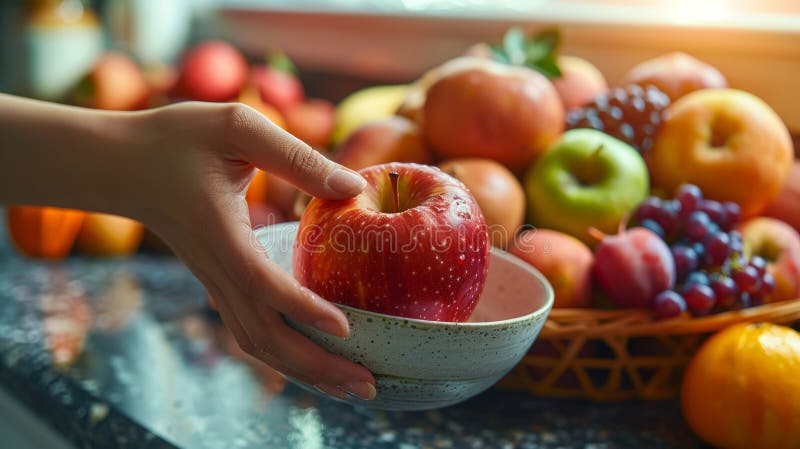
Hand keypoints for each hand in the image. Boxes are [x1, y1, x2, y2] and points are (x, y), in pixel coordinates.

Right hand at [124, 102, 374, 399]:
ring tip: (353, 386)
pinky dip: (285, 354)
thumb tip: (352, 187)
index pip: (260, 281)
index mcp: (219, 231)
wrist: (120, 164)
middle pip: (262, 334)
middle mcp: (215, 267)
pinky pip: (251, 330)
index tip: (344, 329)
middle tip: (367, 385)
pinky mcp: (218, 282)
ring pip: (256, 341)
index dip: (300, 309)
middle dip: (314, 365)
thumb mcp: (238, 127)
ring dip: (303, 369)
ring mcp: (214, 280)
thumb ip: (295, 157)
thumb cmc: (178, 138)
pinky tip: (316, 361)